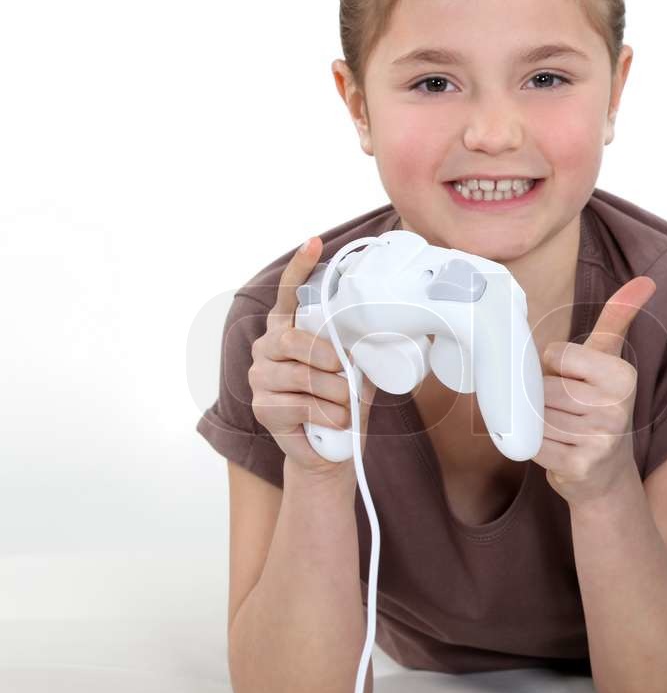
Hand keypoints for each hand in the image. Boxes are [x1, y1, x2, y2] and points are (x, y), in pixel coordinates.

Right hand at [249, 236, 374, 476]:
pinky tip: (334, 420)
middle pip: (293, 338)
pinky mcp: (262, 408)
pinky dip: (327, 414)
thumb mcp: (358, 369)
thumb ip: (358, 346)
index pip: (291, 295)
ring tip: (346, 404)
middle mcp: (267, 348)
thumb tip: (380, 324)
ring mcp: (259, 378)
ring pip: (301, 375)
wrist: (334, 450)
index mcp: (290, 330)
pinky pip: (299, 404)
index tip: (314, 243)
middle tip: (346, 374)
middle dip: (327, 357)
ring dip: (335, 393)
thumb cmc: (345, 402)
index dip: (299, 269)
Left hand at [535, 276, 656, 504]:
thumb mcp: (609, 360)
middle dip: (542, 399)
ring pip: (534, 416)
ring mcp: (600, 440)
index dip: (553, 368)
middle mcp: (616, 408)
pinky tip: (553, 449)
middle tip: (566, 413)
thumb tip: (645, 280)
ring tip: (561, 431)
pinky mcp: (580, 467)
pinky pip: (533, 445)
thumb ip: (617, 319)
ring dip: (536, 424)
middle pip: (541, 387)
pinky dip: (532, 447)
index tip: (575, 383)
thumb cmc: (599, 408)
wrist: (606, 475)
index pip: (554, 355)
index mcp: (623, 375)